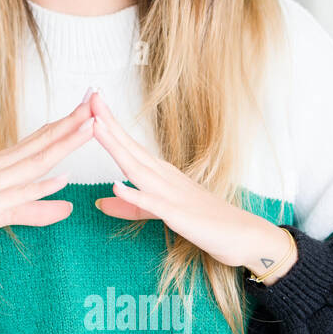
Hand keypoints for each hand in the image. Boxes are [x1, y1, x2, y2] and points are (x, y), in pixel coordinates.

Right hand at [0, 95, 95, 257]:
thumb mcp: (5, 213)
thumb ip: (36, 209)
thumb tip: (68, 207)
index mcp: (5, 164)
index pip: (41, 139)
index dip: (67, 124)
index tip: (89, 108)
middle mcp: (1, 166)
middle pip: (44, 141)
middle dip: (72, 122)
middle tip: (96, 102)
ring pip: (37, 161)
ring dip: (65, 143)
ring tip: (89, 128)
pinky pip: (21, 194)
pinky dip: (43, 186)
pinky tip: (63, 178)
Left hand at [88, 90, 296, 276]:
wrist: (242, 235)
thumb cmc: (202, 220)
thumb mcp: (159, 211)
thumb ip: (131, 206)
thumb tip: (101, 201)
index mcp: (158, 173)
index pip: (128, 144)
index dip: (108, 124)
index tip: (90, 102)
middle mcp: (163, 177)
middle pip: (130, 147)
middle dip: (108, 123)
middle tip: (90, 97)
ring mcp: (171, 193)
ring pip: (138, 168)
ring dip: (116, 148)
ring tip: (96, 127)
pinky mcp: (178, 214)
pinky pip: (152, 204)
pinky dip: (133, 194)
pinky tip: (116, 185)